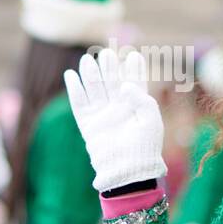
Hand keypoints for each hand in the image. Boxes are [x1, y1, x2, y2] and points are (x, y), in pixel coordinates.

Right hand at [63, 48, 166, 192]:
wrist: (128, 170)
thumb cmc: (145, 148)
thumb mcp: (151, 121)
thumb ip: (142, 99)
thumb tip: (125, 85)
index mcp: (137, 107)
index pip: (135, 83)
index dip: (134, 70)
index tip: (134, 55)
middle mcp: (119, 109)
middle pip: (112, 82)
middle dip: (109, 68)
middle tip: (106, 53)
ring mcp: (102, 116)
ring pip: (94, 89)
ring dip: (91, 74)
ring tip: (87, 60)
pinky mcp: (88, 124)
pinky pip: (79, 104)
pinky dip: (74, 89)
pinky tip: (70, 75)